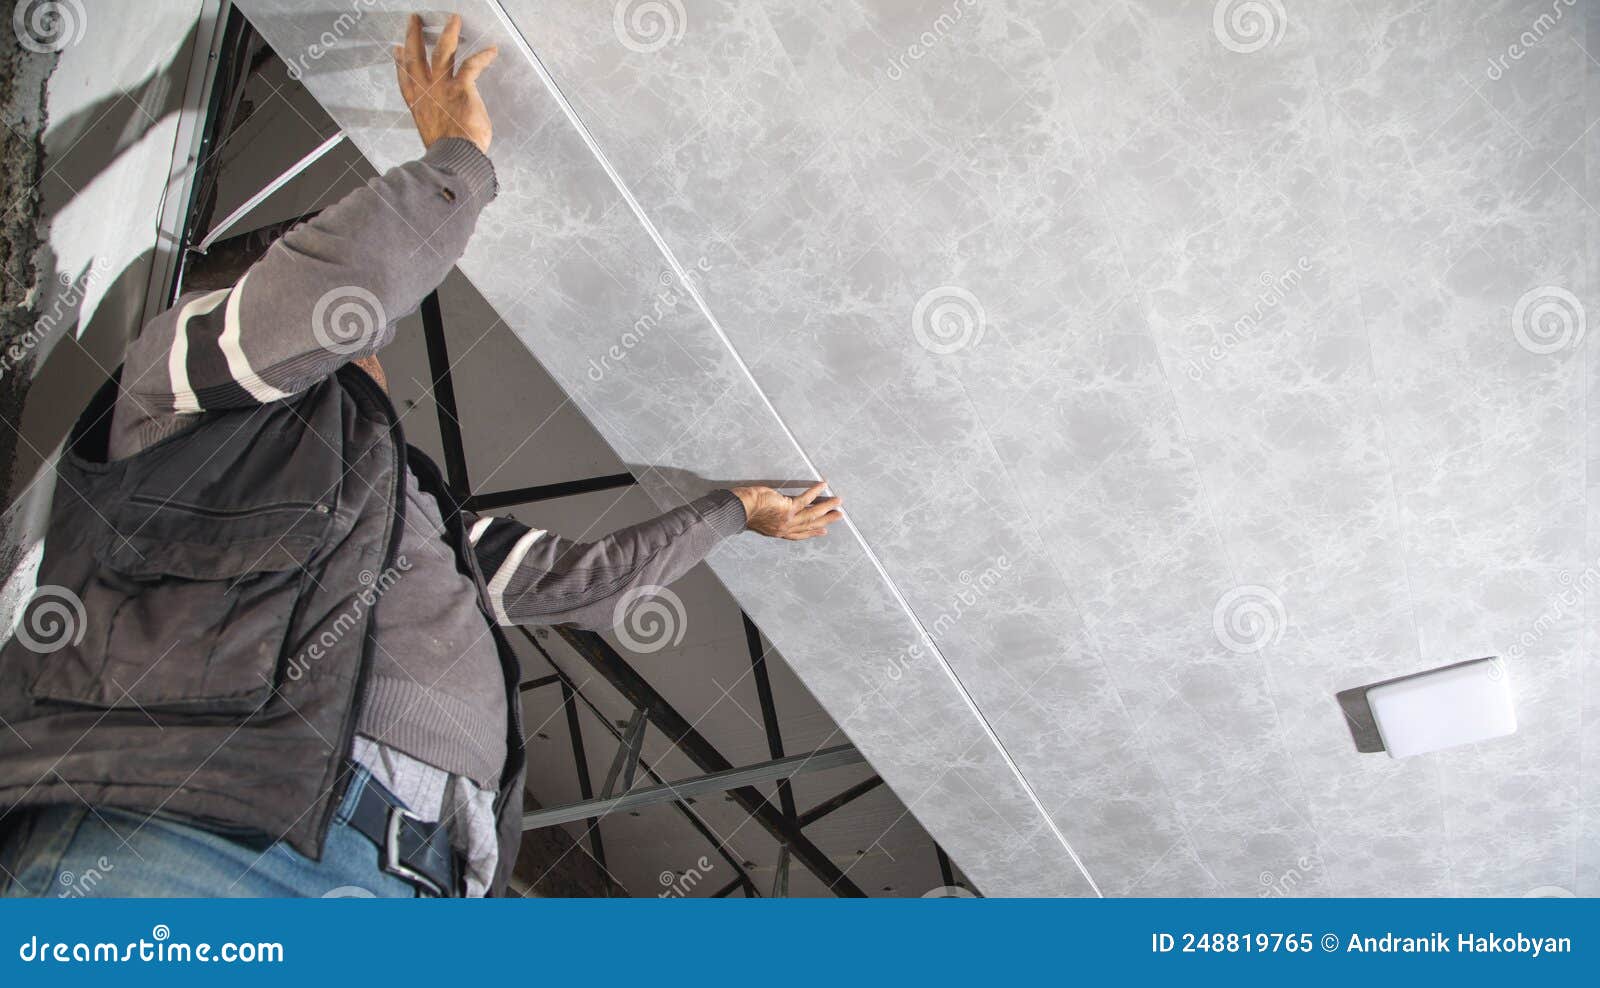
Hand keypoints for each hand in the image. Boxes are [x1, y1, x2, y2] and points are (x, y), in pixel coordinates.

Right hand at [394, 13, 497, 153]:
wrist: (454, 157)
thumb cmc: (447, 151)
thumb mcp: (432, 134)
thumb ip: (433, 121)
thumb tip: (441, 124)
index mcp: (418, 105)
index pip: (405, 79)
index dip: (399, 63)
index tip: (396, 49)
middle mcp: (426, 92)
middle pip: (415, 57)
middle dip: (414, 36)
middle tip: (414, 20)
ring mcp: (442, 88)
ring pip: (442, 52)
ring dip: (448, 34)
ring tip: (453, 20)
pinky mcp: (460, 88)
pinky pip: (471, 65)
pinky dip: (483, 57)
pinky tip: (492, 50)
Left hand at [731, 482, 843, 540]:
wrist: (739, 509)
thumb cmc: (744, 511)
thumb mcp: (760, 518)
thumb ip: (771, 518)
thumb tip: (776, 510)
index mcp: (779, 532)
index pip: (800, 534)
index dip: (812, 532)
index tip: (823, 530)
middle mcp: (785, 528)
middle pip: (810, 525)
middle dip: (826, 520)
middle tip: (838, 516)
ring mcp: (788, 519)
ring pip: (812, 513)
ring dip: (827, 507)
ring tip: (838, 501)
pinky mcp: (788, 508)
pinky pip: (806, 499)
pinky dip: (816, 491)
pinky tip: (824, 485)